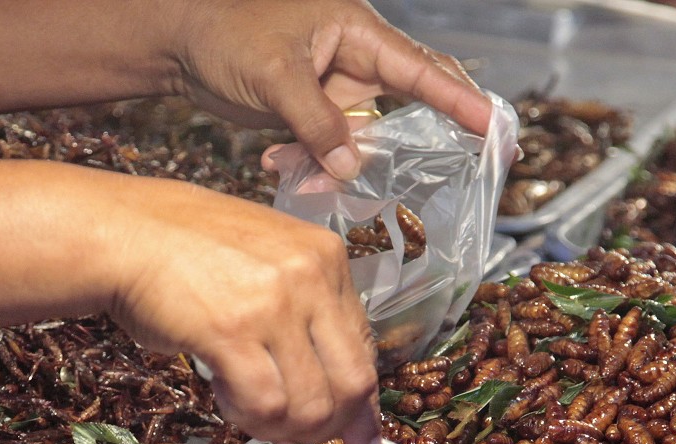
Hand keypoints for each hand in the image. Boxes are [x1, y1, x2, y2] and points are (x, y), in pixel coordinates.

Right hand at [101, 175, 380, 443]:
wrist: (122, 232)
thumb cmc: (185, 250)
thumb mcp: (266, 262)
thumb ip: (306, 313)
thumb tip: (337, 384)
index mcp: (327, 257)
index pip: (366, 349)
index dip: (360, 406)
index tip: (355, 440)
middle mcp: (311, 276)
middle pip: (353, 384)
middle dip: (329, 426)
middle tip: (296, 436)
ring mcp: (274, 303)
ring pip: (311, 404)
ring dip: (281, 427)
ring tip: (247, 409)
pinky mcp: (232, 330)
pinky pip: (266, 403)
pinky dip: (249, 417)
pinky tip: (225, 398)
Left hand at [166, 0, 491, 179]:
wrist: (178, 41)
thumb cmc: (225, 31)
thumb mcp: (275, 75)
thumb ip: (317, 123)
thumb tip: (352, 169)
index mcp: (358, 31)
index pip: (423, 69)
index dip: (463, 101)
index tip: (497, 130)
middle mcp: (356, 57)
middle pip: (415, 98)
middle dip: (442, 131)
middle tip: (482, 163)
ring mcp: (336, 86)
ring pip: (370, 133)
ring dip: (356, 162)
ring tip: (328, 179)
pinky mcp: (313, 111)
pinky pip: (333, 145)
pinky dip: (317, 163)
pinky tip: (281, 163)